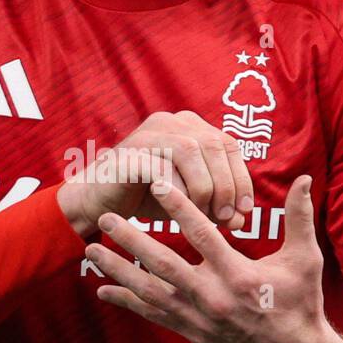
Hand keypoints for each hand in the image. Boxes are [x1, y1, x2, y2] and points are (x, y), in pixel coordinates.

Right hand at [57, 110, 253, 240]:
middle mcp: (171, 121)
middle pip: (214, 145)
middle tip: (226, 218)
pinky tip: (177, 211)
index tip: (244, 211)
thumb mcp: (189, 201)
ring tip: (203, 216)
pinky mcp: (131, 152)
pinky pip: (163, 167)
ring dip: (204, 188)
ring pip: (192, 151)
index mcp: (190, 126)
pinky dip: (176, 192)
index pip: (228, 145)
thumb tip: (241, 221)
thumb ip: (216, 207)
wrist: (99, 202)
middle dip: (226, 186)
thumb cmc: (147, 197)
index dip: (241, 179)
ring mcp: (149, 133)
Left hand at [83, 173, 342, 342]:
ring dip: (118, 270)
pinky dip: (127, 303)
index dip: (180, 207)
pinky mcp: (190, 331)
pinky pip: (152, 315)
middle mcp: (212, 296)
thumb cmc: (301, 304)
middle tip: (106, 219)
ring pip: (149, 291)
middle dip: (131, 240)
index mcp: (239, 275)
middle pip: (163, 263)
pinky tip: (103, 291)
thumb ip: (300, 217)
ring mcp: (197, 317)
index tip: (158, 184)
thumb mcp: (305, 260)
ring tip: (91, 251)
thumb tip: (305, 178)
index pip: (203, 235)